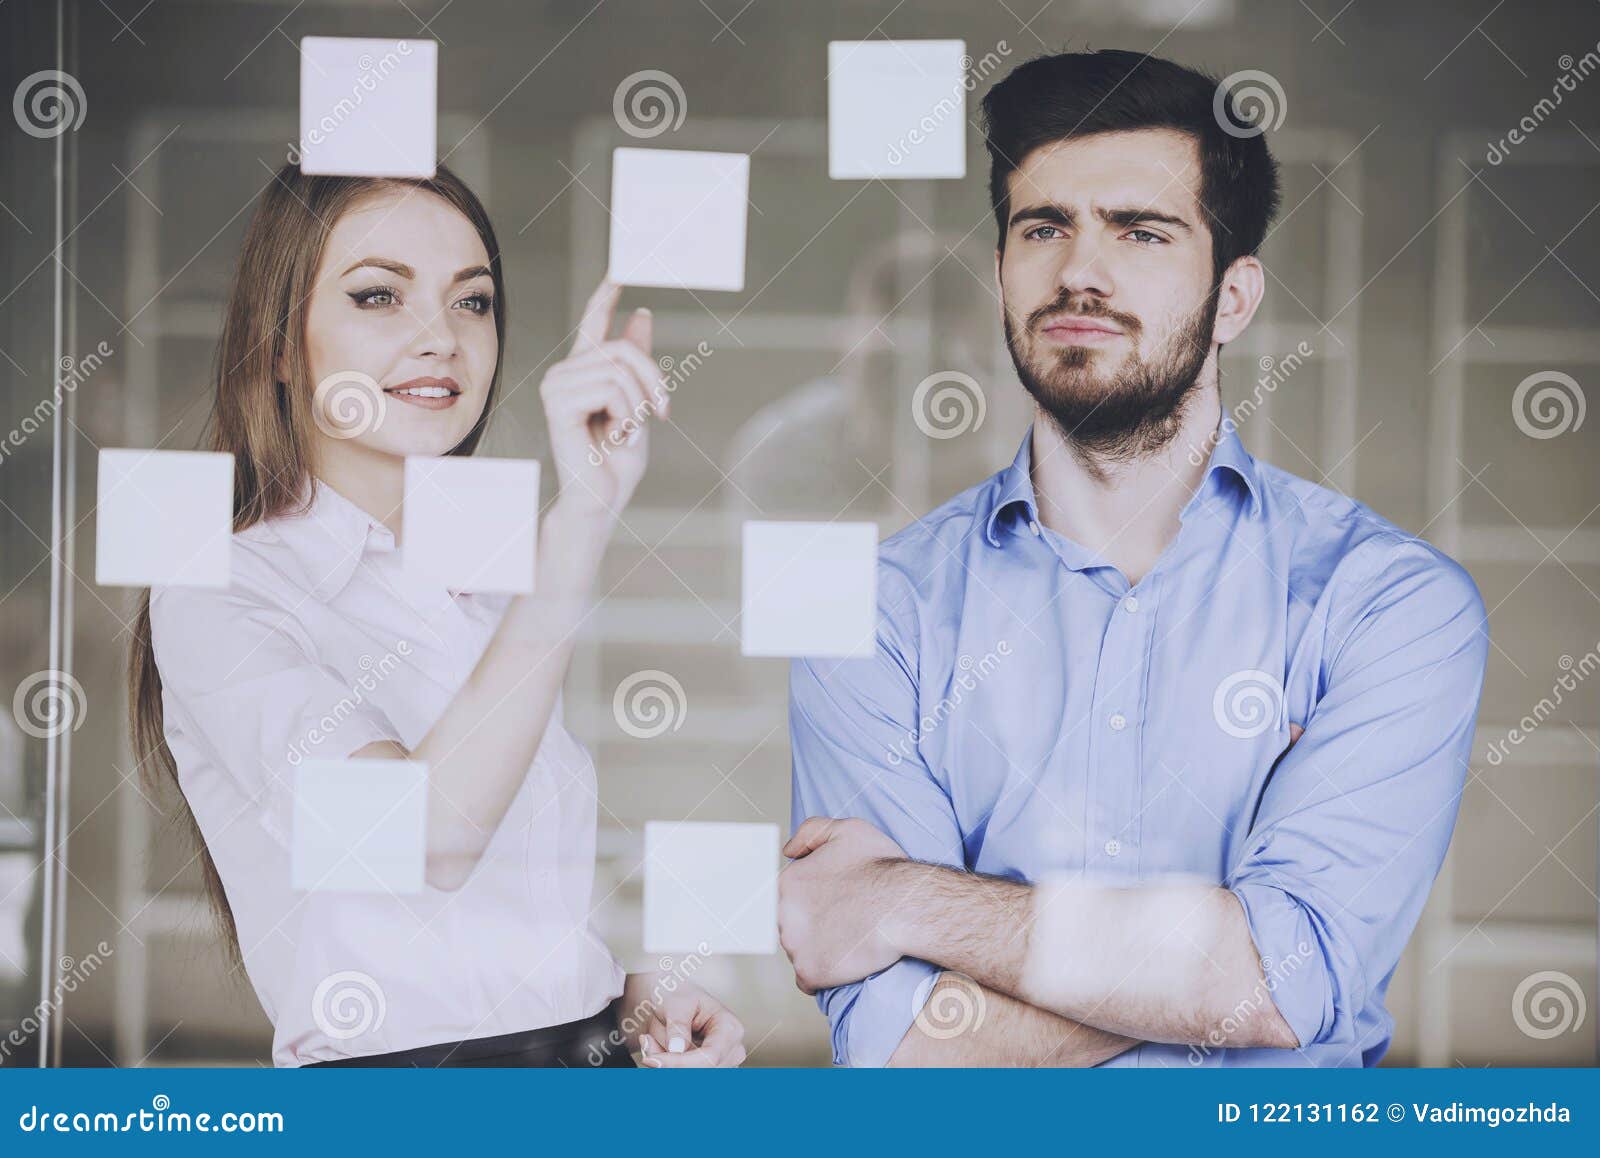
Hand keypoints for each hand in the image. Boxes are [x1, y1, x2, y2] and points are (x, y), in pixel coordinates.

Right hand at [539, 278, 666, 520]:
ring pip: (621, 370)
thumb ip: (636, 363)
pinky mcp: (558, 404)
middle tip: (661, 413)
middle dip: (653, 380)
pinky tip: (613, 435)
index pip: (594, 323)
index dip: (606, 295)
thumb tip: (642, 314)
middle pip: (623, 348)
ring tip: (628, 431)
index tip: (620, 270)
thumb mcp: (638, 404)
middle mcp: (565, 374)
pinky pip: (611, 389)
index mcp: (583, 372)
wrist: (602, 499)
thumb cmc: (617, 461)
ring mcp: (557, 387)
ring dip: (639, 405)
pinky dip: (626, 415)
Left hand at [621, 972, 745, 1067]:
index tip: (651, 1060)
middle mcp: (731, 1052)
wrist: (673, 999)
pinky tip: (657, 1050)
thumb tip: (677, 1049)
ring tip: (651, 1039)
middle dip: (668, 1062)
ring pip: (687, 1076)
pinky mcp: (707, 1073)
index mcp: (730, 1029)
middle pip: (698, 1072)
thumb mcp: (676, 1003)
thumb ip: (677, 1025)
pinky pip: (681, 1077)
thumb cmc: (678, 996)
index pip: (709, 1058)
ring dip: (664, 1063)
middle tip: (645, 1041)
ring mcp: (722, 1066)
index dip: (680, 1064)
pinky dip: (665, 1067)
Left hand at [778, 816, 908, 993]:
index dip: (812, 900)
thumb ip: (810, 832)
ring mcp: (794, 945)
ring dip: (817, 949)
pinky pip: (807, 980)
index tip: (833, 903)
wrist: (904, 906)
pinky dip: (822, 975)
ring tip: (847, 940)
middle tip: (843, 921)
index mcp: (787, 881)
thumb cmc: (881, 867)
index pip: (788, 896)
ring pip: (798, 951)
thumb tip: (788, 850)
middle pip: (790, 924)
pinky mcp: (810, 973)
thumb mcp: (846, 830)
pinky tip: (843, 962)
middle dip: (812, 924)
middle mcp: (782, 913)